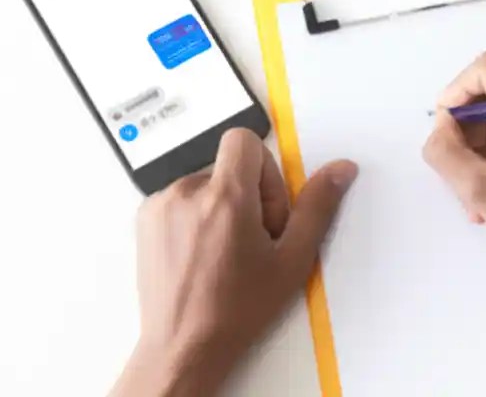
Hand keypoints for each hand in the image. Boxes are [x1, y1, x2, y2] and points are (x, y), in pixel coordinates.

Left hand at [111, 129, 357, 396]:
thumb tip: (341, 169)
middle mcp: (186, 192)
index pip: (243, 140)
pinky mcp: (144, 219)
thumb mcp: (292, 260)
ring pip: (206, 184)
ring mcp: (160, 205)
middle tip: (252, 242)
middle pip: (229, 167)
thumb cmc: (239, 308)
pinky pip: (181, 199)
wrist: (184, 345)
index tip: (266, 210)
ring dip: (221, 207)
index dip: (265, 171)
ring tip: (226, 253)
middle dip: (247, 196)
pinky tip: (203, 255)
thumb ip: (317, 207)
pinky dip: (196, 217)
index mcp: (225, 197)